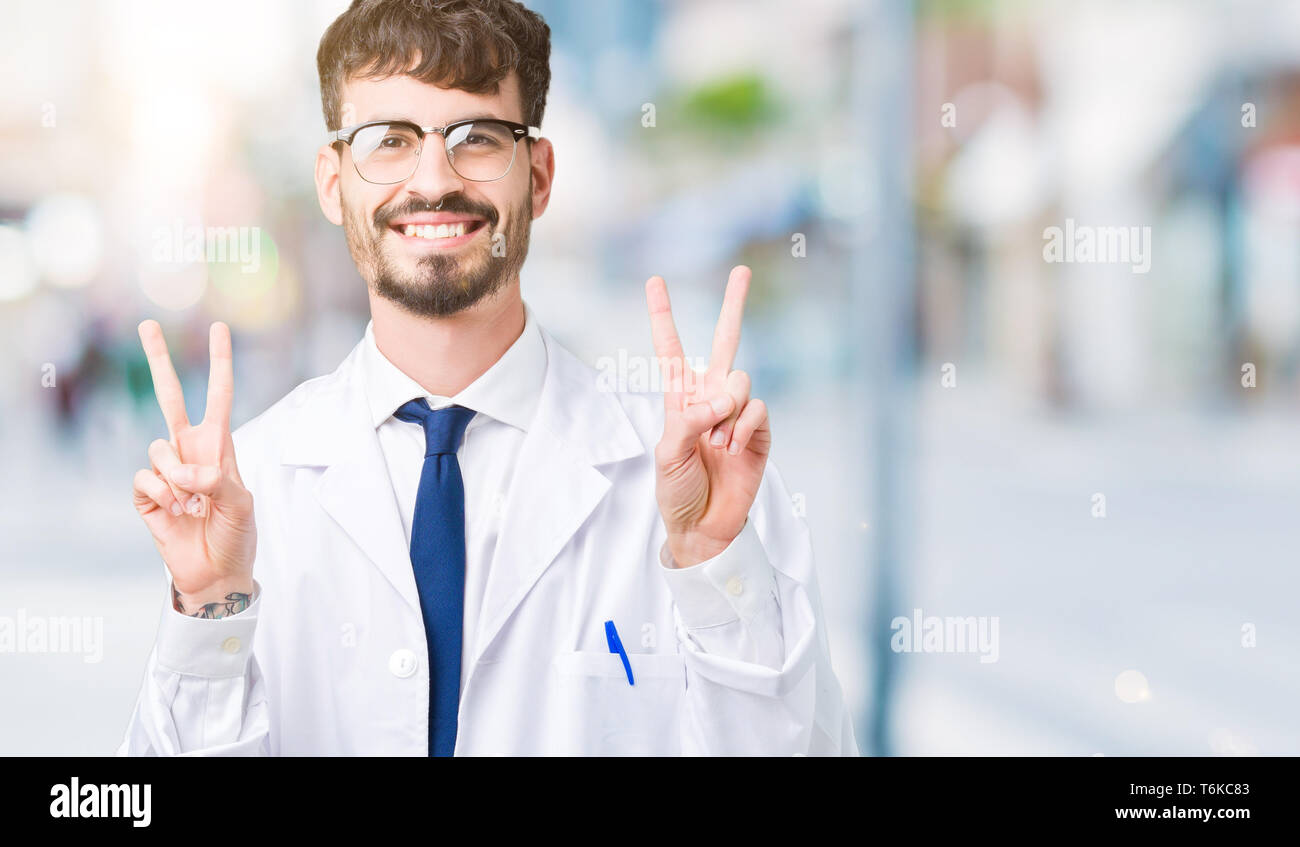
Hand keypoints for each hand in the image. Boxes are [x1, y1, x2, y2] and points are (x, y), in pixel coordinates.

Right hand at [131, 321, 255, 613]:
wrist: (216, 572)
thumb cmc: (237, 535)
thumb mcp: (241, 504)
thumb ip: (218, 481)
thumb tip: (187, 472)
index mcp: (218, 446)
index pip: (220, 396)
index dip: (220, 363)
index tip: (220, 328)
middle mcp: (189, 450)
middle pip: (170, 397)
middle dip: (159, 361)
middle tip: (148, 324)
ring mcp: (166, 470)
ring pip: (158, 447)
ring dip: (177, 478)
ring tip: (194, 505)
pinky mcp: (146, 493)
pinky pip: (145, 478)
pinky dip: (161, 495)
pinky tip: (175, 511)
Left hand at [646, 265, 770, 567]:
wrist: (704, 526)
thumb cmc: (677, 490)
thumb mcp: (668, 454)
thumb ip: (690, 420)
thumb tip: (723, 398)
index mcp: (680, 398)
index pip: (670, 349)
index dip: (663, 316)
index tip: (655, 281)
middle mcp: (710, 398)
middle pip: (725, 342)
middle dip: (734, 306)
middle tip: (741, 270)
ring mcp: (737, 413)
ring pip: (738, 382)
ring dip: (725, 414)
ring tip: (715, 444)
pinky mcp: (759, 431)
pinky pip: (756, 409)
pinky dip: (743, 428)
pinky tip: (734, 448)